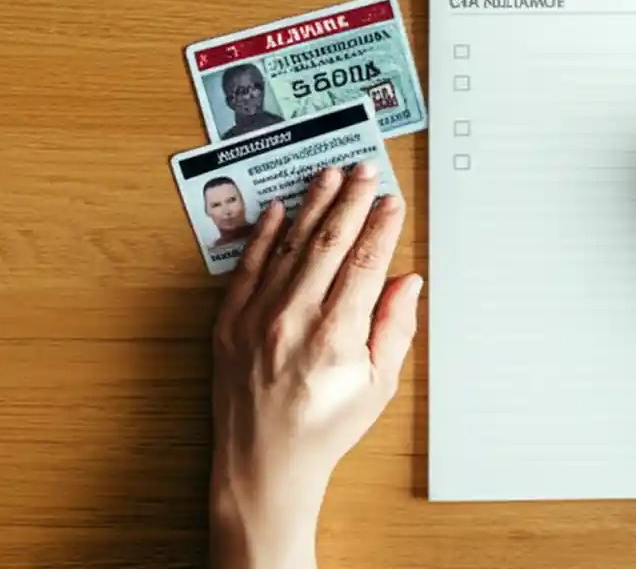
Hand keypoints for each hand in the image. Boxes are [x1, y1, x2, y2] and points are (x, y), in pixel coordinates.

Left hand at [209, 163, 422, 568]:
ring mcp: (256, 318)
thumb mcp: (378, 387)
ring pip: (289, 245)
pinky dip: (264, 235)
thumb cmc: (323, 429)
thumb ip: (395, 328)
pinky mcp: (229, 323)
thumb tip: (406, 281)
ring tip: (329, 176)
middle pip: (329, 242)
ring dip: (312, 206)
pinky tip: (279, 210)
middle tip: (365, 171)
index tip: (391, 202)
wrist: (264, 463)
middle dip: (351, 201)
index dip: (381, 226)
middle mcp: (294, 319)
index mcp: (336, 335)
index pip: (365, 262)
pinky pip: (247, 266)